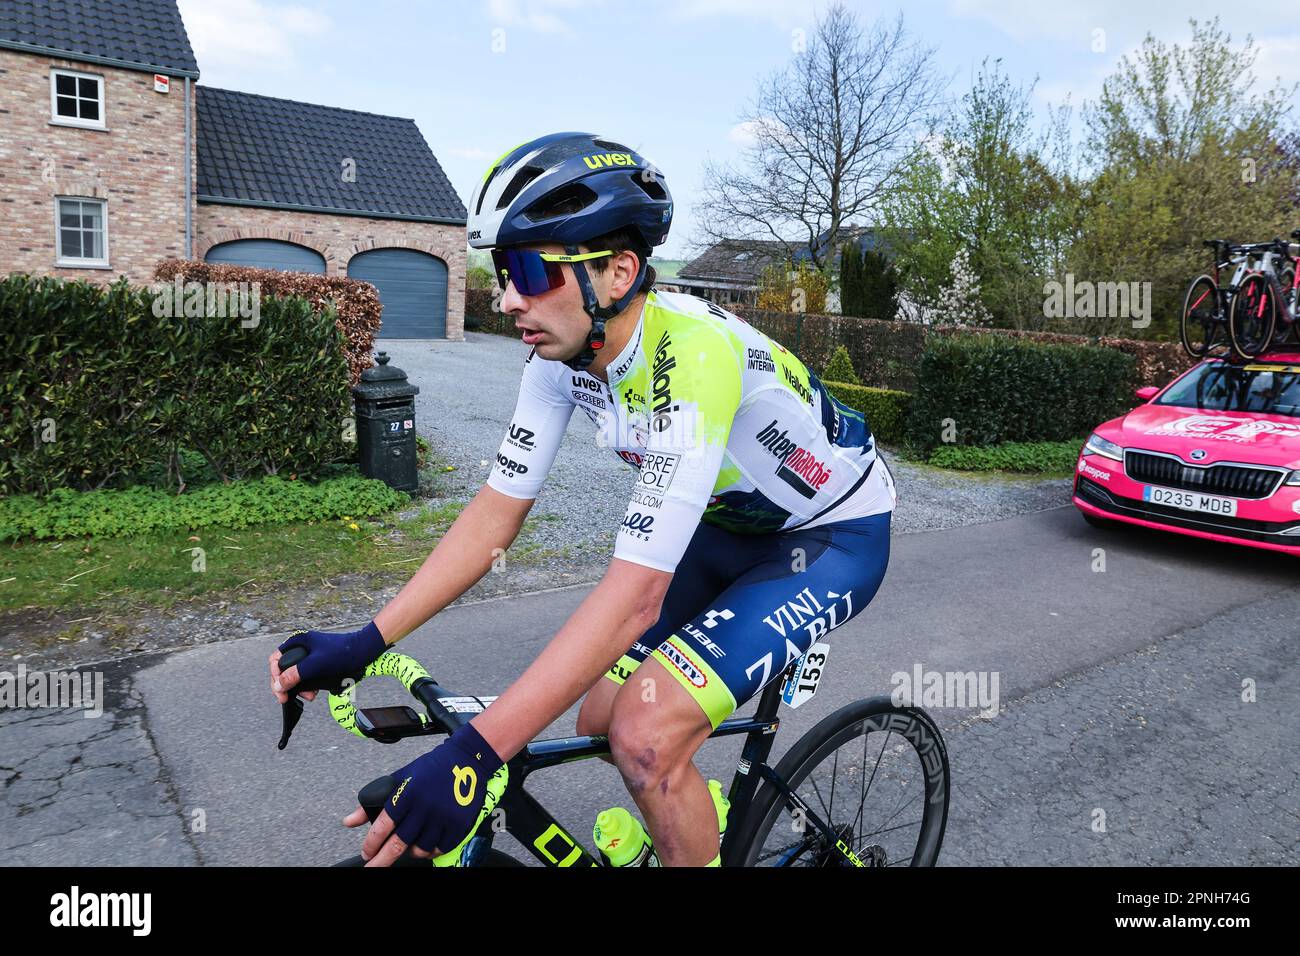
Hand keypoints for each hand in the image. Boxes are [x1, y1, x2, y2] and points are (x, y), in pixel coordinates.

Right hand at [269, 621, 386, 702]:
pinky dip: (307, 686)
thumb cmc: (342, 653)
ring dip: (298, 688)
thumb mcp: (316, 664)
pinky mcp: (317, 663)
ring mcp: (309, 655)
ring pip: (295, 675)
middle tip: (289, 699)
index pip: (275, 660)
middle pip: (283, 669)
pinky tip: (314, 692)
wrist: (364, 650)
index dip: (275, 677)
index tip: (281, 691)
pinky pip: (306, 676)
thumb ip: (295, 674)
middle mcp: (300, 647)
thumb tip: (278, 685)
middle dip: (287, 685)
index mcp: (297, 641)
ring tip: (309, 696)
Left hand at [346, 722, 506, 866]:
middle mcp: (424, 807)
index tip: (366, 853)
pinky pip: (440, 848)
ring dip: (410, 852)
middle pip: (398, 844)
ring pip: (420, 849)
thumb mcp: (400, 777)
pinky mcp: (458, 824)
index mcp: (407, 794)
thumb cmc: (431, 767)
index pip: (383, 826)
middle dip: (381, 860)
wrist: (467, 759)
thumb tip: (348, 822)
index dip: (371, 844)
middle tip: (373, 867)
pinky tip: (426, 846)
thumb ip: (373, 800)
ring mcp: (443, 817)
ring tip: (407, 847)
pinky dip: (431, 851)